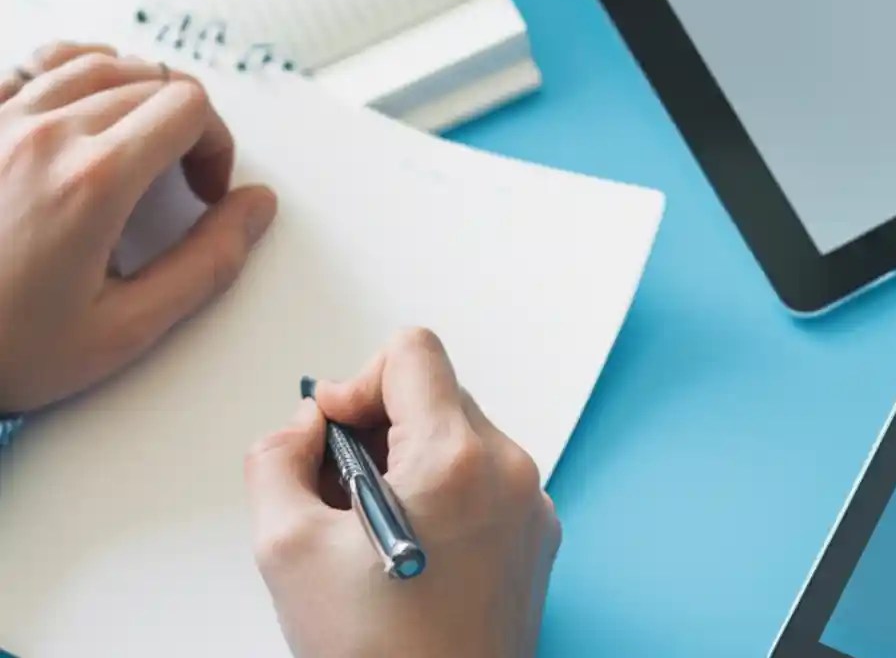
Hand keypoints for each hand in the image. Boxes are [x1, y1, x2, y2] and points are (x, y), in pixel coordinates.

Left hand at [0, 41, 276, 411]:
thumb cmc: (5, 349)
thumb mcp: (126, 328)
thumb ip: (208, 263)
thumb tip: (256, 208)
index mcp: (94, 180)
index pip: (188, 107)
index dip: (217, 144)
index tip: (206, 190)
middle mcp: (45, 134)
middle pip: (149, 80)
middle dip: (185, 126)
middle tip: (178, 182)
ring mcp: (0, 120)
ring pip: (97, 62)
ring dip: (135, 96)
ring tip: (137, 147)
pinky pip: (36, 64)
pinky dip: (75, 75)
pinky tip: (81, 114)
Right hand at [245, 329, 561, 657]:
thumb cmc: (382, 657)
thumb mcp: (287, 548)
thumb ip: (276, 459)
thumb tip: (301, 428)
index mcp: (458, 459)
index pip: (413, 351)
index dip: (357, 380)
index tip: (334, 430)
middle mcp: (510, 472)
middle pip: (437, 393)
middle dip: (379, 427)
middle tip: (339, 490)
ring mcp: (531, 507)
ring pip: (461, 437)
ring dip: (409, 463)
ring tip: (371, 530)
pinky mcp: (536, 538)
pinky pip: (486, 482)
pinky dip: (443, 495)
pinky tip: (411, 550)